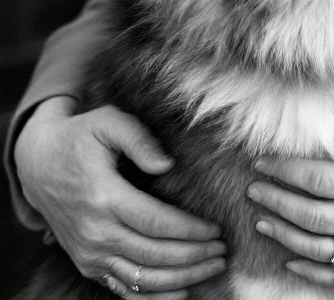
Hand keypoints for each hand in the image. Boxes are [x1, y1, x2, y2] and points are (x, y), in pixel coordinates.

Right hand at [14, 98, 227, 297]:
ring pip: (141, 278)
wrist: (37, 165)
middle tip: (223, 250)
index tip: (216, 229)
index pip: (155, 222)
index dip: (189, 230)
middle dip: (193, 256)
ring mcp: (89, 253)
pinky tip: (180, 293)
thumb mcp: (108, 123)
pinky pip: (122, 289)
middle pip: (153, 254)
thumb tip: (167, 163)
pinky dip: (152, 298)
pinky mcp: (87, 263)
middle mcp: (95, 232)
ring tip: (213, 267)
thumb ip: (140, 139)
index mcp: (104, 197)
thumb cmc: (81, 138)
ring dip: (180, 279)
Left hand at [248, 139, 333, 289]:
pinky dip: (309, 269)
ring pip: (314, 246)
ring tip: (263, 218)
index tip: (263, 160)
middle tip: (253, 186)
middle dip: (276, 198)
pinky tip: (293, 259)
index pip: (317, 177)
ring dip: (284, 231)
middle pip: (308, 212)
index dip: (285, 169)